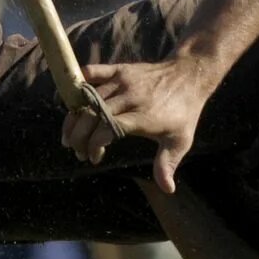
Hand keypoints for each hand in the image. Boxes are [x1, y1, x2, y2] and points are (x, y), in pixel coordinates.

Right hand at [59, 55, 216, 191]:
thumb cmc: (183, 113)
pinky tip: (73, 103)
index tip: (93, 158)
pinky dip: (78, 85)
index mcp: (143, 116)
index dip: (94, 145)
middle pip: (92, 115)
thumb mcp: (180, 140)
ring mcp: (123, 80)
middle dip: (78, 136)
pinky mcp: (119, 69)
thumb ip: (167, 164)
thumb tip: (167, 189)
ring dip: (73, 118)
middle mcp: (130, 97)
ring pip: (87, 97)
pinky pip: (92, 73)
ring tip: (68, 136)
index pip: (108, 130)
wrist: (189, 76)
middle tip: (76, 151)